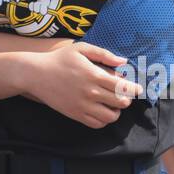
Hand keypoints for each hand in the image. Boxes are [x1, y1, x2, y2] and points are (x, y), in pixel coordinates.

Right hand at [23, 43, 142, 128]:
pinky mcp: (75, 114)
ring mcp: (83, 106)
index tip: (137, 88)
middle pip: (121, 103)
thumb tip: (123, 62)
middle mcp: (91, 92)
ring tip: (112, 104)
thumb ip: (103, 54)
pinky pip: (97, 124)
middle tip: (123, 95)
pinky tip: (101, 111)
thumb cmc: (60, 59)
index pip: (123, 87)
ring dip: (116, 111)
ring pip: (111, 117)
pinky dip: (103, 120)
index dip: (134, 89)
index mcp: (94, 75)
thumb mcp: (81, 49)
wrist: (36, 74)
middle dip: (126, 99)